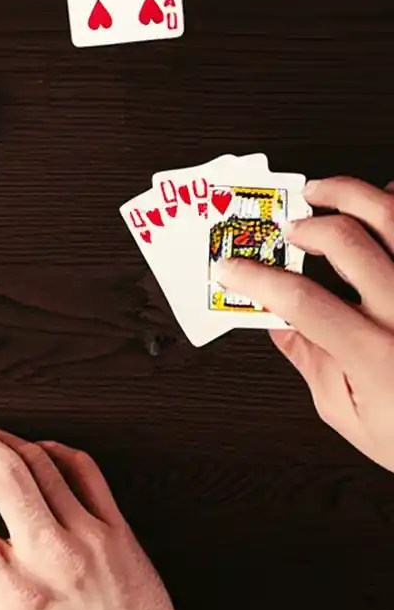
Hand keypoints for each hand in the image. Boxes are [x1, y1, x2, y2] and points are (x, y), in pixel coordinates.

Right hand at [216, 177, 393, 472]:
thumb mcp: (351, 416)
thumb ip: (313, 365)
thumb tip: (280, 326)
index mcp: (376, 356)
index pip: (300, 301)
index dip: (256, 278)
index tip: (231, 269)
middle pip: (348, 241)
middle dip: (306, 225)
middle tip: (288, 228)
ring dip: (352, 193)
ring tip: (324, 192)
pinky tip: (385, 200)